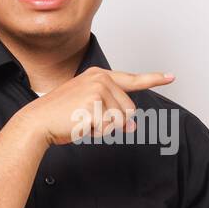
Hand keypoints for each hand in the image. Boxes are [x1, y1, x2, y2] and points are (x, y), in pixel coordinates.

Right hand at [14, 66, 174, 146]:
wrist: (38, 122)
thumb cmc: (61, 117)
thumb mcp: (90, 109)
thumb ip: (114, 112)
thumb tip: (133, 125)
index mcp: (99, 75)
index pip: (131, 79)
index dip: (153, 79)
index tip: (170, 76)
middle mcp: (101, 78)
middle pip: (129, 109)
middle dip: (115, 121)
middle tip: (89, 120)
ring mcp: (98, 89)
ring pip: (121, 119)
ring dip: (105, 127)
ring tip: (83, 121)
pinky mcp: (95, 103)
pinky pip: (110, 126)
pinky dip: (98, 132)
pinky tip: (81, 125)